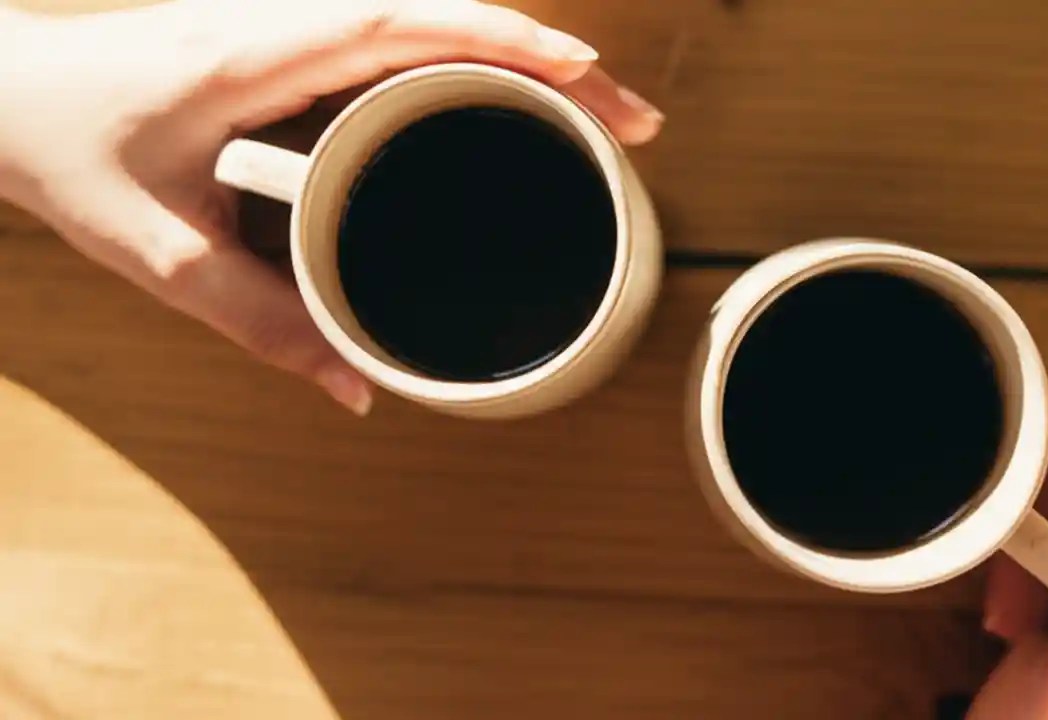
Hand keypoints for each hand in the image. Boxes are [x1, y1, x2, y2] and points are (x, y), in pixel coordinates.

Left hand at [0, 0, 662, 414]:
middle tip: (636, 122)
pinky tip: (522, 111)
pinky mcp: (308, 50)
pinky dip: (484, 70)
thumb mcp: (157, 252)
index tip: (587, 76)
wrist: (7, 91)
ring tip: (607, 117)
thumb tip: (357, 385)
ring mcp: (304, 29)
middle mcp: (293, 24)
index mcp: (259, 55)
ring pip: (444, 26)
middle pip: (456, 20)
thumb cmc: (64, 148)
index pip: (401, 24)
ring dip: (532, 62)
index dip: (503, 41)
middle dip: (560, 62)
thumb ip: (260, 324)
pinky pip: (415, 45)